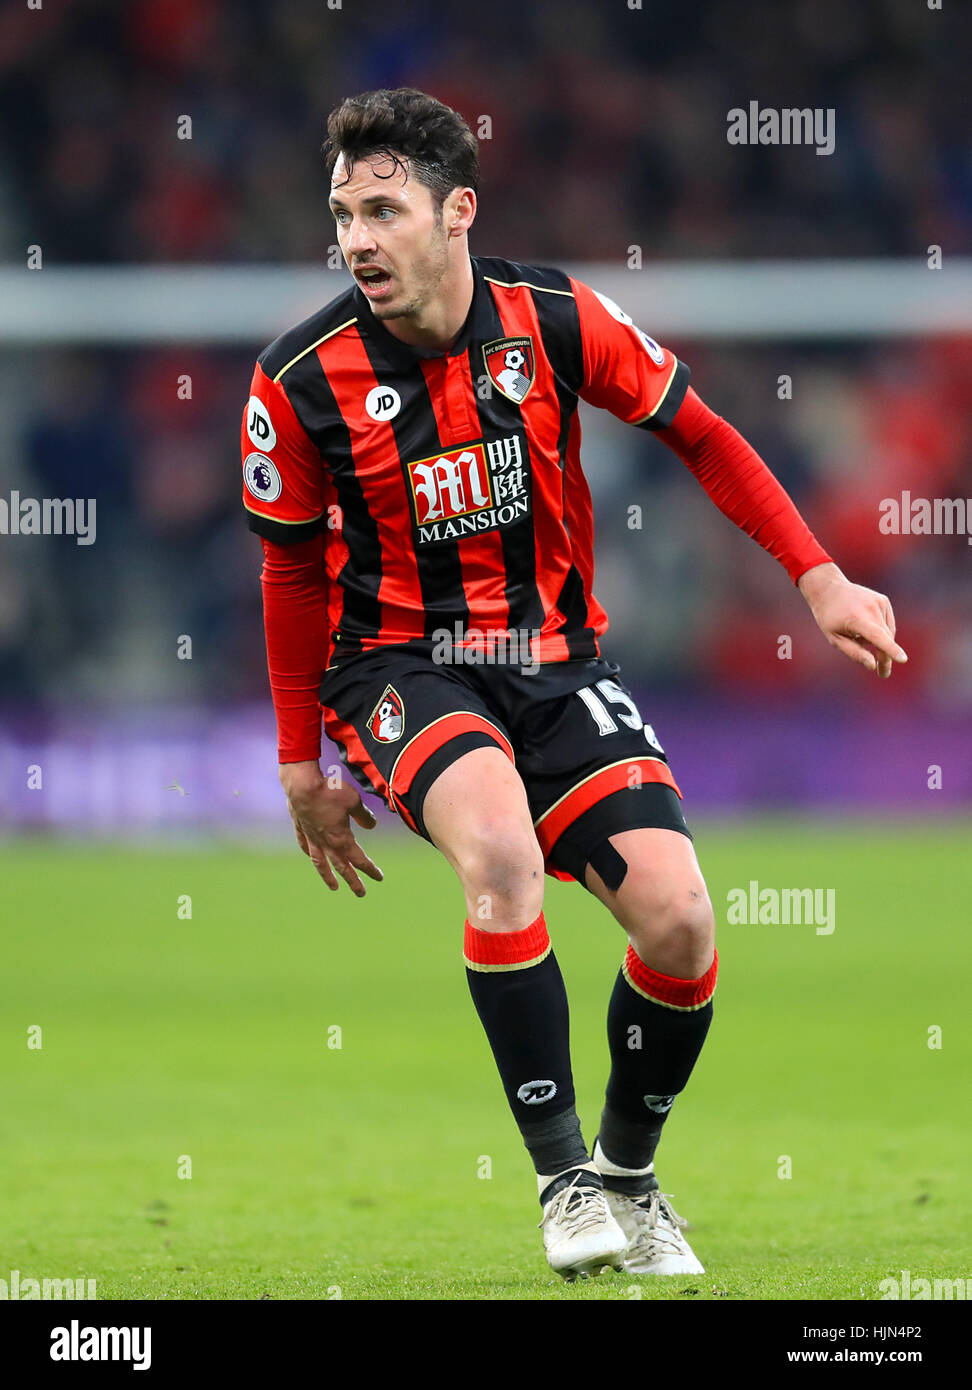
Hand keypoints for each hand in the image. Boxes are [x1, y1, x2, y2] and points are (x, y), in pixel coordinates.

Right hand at [279, 760, 382, 896]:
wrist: (301, 784)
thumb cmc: (330, 790)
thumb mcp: (354, 801)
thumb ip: (364, 816)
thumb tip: (372, 825)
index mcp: (341, 839)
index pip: (359, 859)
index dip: (370, 869)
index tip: (379, 878)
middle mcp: (325, 842)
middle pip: (341, 866)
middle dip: (353, 880)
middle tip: (361, 893)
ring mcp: (311, 837)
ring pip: (321, 862)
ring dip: (328, 875)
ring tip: (334, 887)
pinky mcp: (300, 828)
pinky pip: (306, 845)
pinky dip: (311, 853)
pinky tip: (313, 857)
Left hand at [798, 562, 907, 678]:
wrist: (829, 589)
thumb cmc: (829, 617)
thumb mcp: (835, 639)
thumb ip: (854, 652)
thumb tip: (872, 665)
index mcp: (856, 618)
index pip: (877, 636)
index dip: (890, 649)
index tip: (902, 659)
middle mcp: (870, 608)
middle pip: (885, 639)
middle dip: (885, 658)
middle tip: (883, 674)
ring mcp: (879, 602)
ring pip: (888, 632)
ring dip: (880, 642)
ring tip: (859, 638)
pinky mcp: (884, 601)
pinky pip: (887, 623)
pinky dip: (880, 631)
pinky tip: (864, 627)